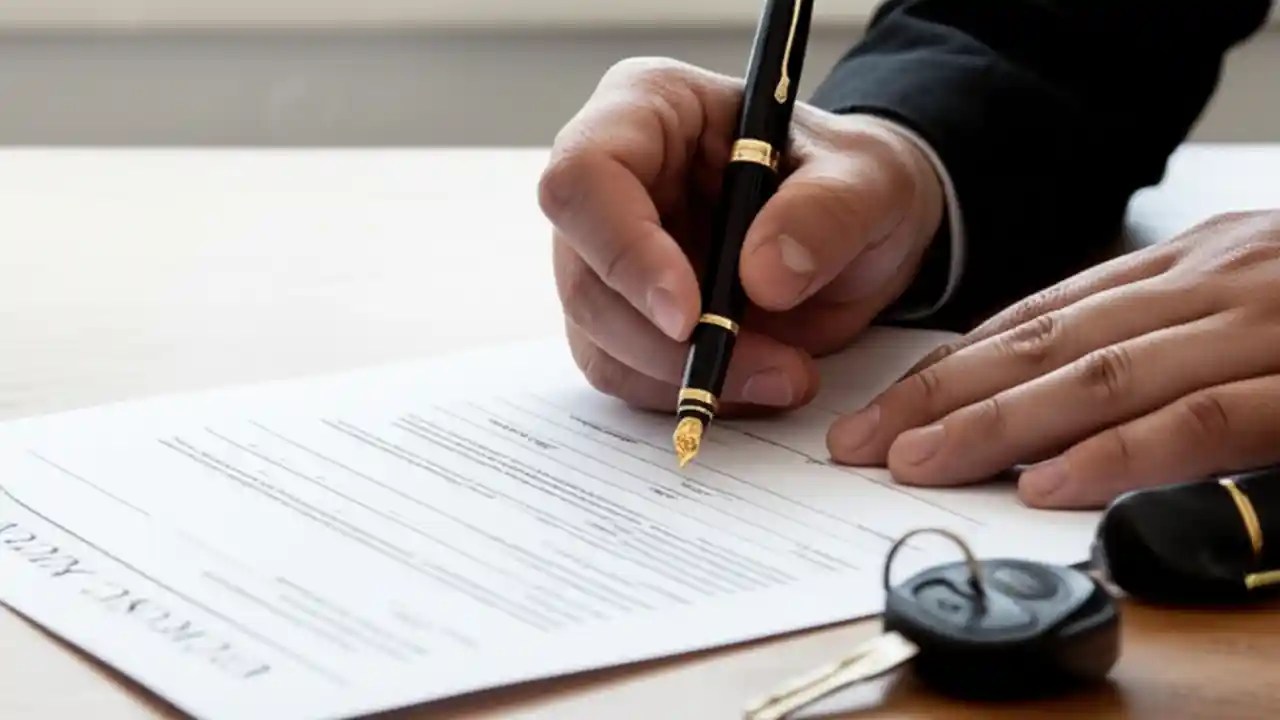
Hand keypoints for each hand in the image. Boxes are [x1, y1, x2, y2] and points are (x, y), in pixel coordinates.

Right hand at [538, 58, 943, 414]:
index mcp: (647, 110)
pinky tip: (753, 382)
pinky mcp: (623, 317)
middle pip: (585, 275)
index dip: (625, 252)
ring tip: (783, 375)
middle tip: (766, 369)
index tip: (689, 317)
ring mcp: (607, 255)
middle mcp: (608, 182)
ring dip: (683, 377)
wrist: (861, 235)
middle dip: (668, 343)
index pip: (585, 178)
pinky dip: (685, 393)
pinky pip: (625, 374)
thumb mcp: (870, 180)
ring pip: (598, 338)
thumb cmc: (853, 182)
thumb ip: (826, 215)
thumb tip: (763, 278)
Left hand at [827, 210, 1279, 508]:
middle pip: (1046, 342)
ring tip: (916, 462)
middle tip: (859, 442)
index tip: (883, 409)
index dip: (953, 365)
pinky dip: (1115, 455)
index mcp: (1184, 267)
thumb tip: (1063, 400)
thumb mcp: (1249, 297)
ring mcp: (1253, 328)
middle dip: (940, 396)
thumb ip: (1164, 341)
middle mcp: (1203, 285)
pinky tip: (1044, 484)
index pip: (1042, 316)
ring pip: (1099, 376)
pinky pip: (1200, 420)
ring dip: (996, 423)